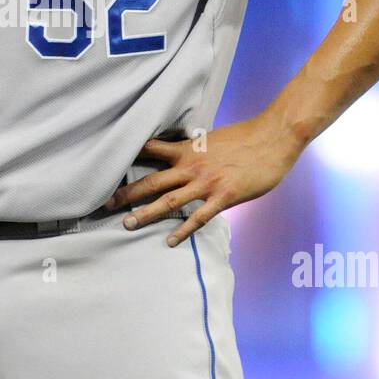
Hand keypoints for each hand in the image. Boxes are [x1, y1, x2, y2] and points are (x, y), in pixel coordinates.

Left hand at [103, 113, 302, 246]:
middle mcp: (191, 166)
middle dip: (126, 193)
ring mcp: (206, 182)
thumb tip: (181, 154)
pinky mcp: (224, 196)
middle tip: (105, 204)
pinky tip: (170, 241)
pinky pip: (198, 217)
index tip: (106, 167)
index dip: (127, 158)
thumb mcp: (212, 139)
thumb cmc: (246, 137)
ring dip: (145, 213)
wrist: (274, 137)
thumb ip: (194, 150)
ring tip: (127, 224)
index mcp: (187, 149)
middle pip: (150, 181)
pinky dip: (182, 230)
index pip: (149, 150)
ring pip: (168, 201)